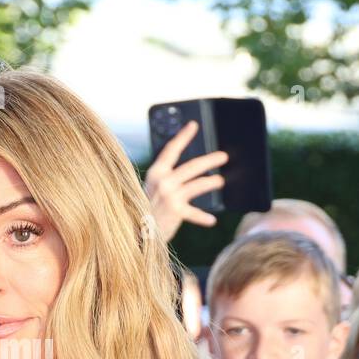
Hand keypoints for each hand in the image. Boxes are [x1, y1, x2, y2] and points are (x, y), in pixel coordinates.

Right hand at [144, 121, 227, 242]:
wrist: (135, 232)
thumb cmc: (144, 209)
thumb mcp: (152, 189)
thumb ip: (166, 179)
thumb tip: (188, 171)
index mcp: (156, 173)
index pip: (171, 149)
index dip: (183, 136)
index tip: (193, 125)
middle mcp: (163, 181)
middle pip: (192, 166)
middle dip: (209, 160)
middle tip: (223, 156)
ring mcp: (169, 196)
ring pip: (198, 184)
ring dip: (211, 182)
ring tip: (220, 181)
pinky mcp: (175, 211)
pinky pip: (194, 213)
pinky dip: (203, 218)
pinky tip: (212, 220)